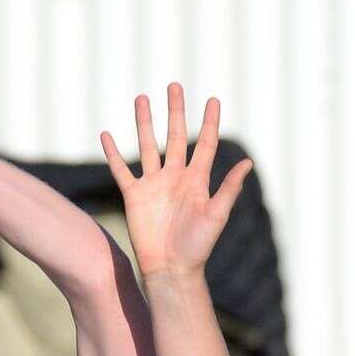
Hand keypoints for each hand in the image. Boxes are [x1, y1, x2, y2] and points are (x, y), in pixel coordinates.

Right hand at [100, 84, 252, 280]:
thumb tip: (248, 163)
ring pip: (147, 146)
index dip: (210, 122)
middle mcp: (175, 177)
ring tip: (141, 98)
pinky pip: (121, 170)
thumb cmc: (197, 247)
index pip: (204, 144)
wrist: (171, 269)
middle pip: (174, 137)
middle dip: (175, 111)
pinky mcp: (135, 196)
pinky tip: (106, 135)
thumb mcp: (217, 216)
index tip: (214, 100)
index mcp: (197, 180)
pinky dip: (113, 153)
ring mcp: (153, 185)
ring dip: (144, 123)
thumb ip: (229, 188)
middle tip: (174, 86)